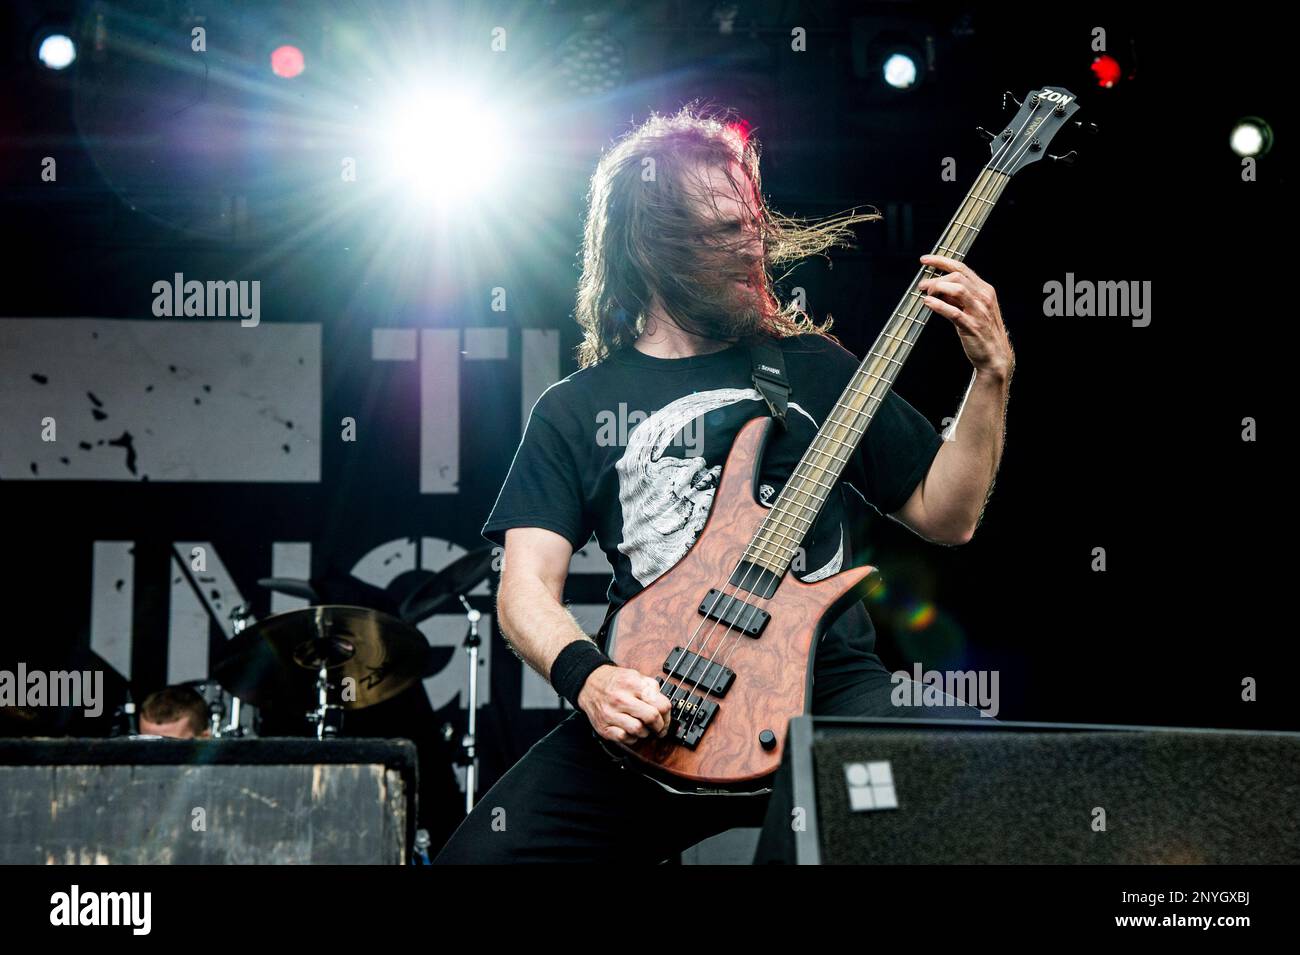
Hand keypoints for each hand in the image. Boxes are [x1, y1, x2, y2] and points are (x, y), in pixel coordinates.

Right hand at [578, 665, 671, 742]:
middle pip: (651, 718)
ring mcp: (611, 714)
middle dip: (660, 726)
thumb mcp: (635, 675)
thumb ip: (651, 687)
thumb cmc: (614, 681)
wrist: (589, 683)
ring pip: (639, 730)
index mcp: (632, 684)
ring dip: (645, 732)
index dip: (667, 714)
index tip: (666, 717)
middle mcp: (620, 699)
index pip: (660, 704)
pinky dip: (631, 738)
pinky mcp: (604, 727)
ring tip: (644, 727)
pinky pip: (625, 738)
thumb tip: (664, 705)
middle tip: (659, 727)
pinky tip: (631, 731)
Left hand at [918, 254, 1014, 381]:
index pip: (961, 268)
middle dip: (936, 278)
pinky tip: (928, 303)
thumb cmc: (982, 332)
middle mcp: (984, 297)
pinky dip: (938, 305)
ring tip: (925, 294)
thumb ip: (957, 297)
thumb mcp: (971, 309)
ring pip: (957, 289)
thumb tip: (938, 286)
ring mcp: (979, 311)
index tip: (925, 260)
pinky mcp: (972, 326)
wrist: (995, 355)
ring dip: (937, 288)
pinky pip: (954, 312)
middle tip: (922, 286)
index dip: (941, 261)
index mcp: (984, 290)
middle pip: (958, 276)